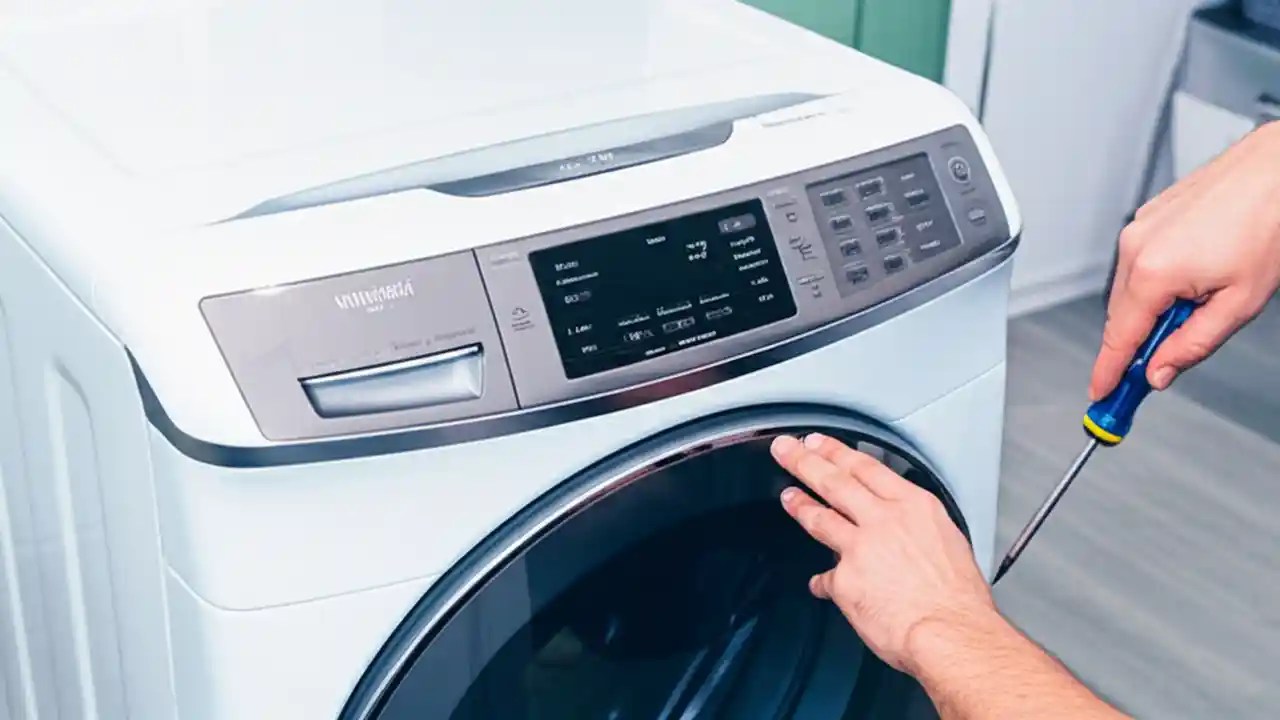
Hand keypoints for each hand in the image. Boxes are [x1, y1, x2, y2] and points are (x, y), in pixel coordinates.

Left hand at [769, 433, 996, 673]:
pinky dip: (824, 582)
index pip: (867, 468)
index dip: (837, 452)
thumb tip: (905, 534)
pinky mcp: (845, 579)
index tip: (820, 444)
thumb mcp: (949, 543)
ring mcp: (861, 547)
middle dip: (804, 460)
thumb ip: (917, 530)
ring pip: (821, 517)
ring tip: (789, 496)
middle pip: (835, 481)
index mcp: (915, 507)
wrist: (951, 634)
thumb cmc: (958, 600)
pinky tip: (819, 583)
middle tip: (786, 449)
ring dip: (800, 504)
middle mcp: (885, 520)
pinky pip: (827, 578)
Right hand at [1091, 122, 1279, 399]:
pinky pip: (1140, 264)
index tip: (1101, 395)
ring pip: (1132, 290)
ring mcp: (1139, 228)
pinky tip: (1196, 276)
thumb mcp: (1240, 303)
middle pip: (1122, 317)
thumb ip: (1193, 344)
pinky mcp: (1148, 217)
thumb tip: (1161, 370)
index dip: (1108, 373)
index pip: (1119, 339)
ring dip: (1153, 309)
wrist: (1278, 170)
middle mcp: (1135, 248)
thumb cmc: (1269, 222)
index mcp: (1153, 273)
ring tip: (1201, 302)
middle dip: (1137, 344)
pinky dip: (1157, 282)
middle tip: (1153, 370)